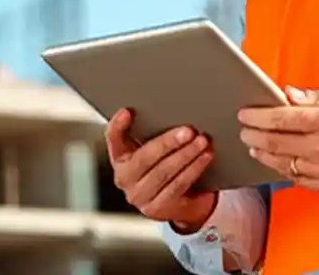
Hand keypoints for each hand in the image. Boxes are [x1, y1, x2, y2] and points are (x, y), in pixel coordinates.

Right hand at [105, 108, 217, 231]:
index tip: (128, 111)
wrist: (180, 201)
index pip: (114, 139)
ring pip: (164, 172)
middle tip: (188, 130)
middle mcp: (124, 178)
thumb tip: (173, 110)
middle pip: (144, 158)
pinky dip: (193, 169)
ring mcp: (139, 196)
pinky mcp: (156, 209)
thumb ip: (155, 131)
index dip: (118, 126)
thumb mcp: (157, 148)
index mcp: (120, 157)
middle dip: (168, 143)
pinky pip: (177, 186)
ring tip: (202, 142)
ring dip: (186, 155)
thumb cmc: (167, 165)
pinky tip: (204, 158)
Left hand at [238, 86, 318, 198]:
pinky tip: (277, 162)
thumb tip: (290, 94)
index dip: (259, 116)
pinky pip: (298, 179)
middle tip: (244, 131)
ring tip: (254, 147)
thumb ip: (318, 98)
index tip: (246, 114)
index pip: (284, 118)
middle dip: (254, 136)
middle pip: (277, 142)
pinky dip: (283, 170)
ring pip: (283, 164)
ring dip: (264, 155)